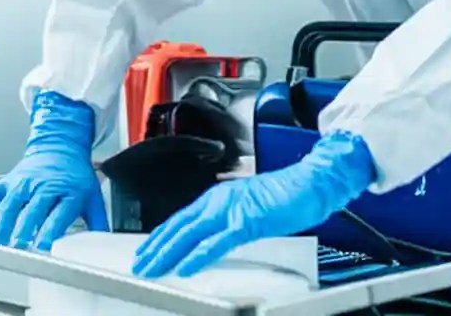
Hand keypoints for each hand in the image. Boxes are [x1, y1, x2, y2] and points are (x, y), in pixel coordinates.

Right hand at [0, 91, 109, 250]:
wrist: (60, 146)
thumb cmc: (76, 175)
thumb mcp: (92, 196)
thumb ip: (97, 222)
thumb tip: (102, 245)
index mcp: (69, 191)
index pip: (60, 212)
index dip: (51, 229)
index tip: (44, 246)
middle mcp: (45, 185)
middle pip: (33, 209)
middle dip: (25, 229)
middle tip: (19, 247)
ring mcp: (25, 182)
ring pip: (11, 204)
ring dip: (3, 224)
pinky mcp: (10, 181)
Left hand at [131, 130, 375, 278]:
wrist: (311, 182)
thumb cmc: (287, 195)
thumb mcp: (249, 209)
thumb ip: (230, 222)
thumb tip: (215, 239)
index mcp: (218, 197)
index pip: (180, 219)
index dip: (161, 236)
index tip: (146, 251)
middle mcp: (219, 200)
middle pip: (178, 226)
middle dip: (156, 247)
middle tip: (139, 264)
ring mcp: (232, 210)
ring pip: (190, 234)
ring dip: (167, 252)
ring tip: (151, 268)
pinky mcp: (247, 221)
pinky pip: (216, 242)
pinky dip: (198, 256)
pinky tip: (185, 267)